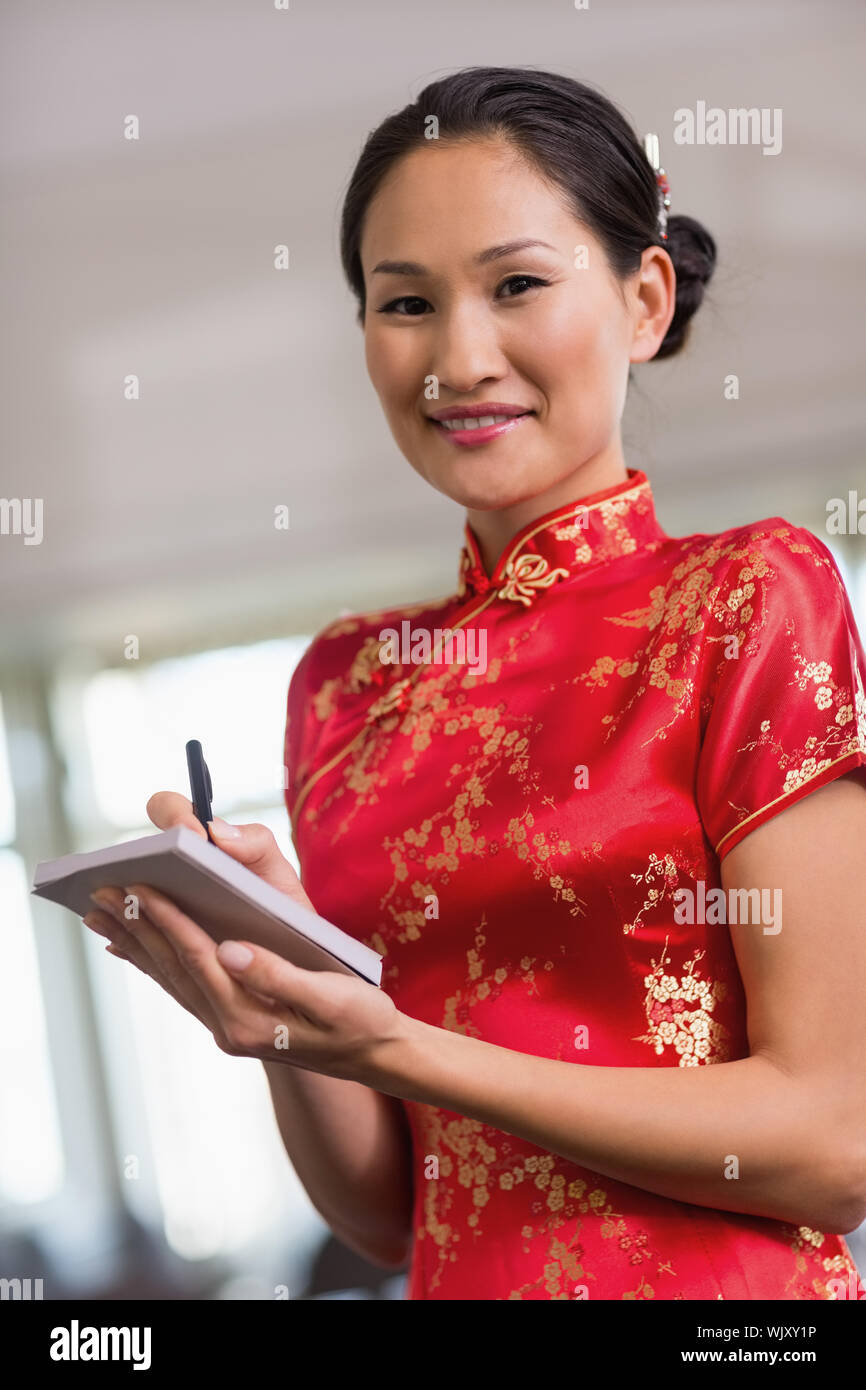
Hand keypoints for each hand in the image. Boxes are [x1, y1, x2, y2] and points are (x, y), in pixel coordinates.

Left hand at [81, 793, 403, 1084]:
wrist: (378, 1057)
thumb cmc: (362, 1020)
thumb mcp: (330, 996)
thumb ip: (278, 975)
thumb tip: (230, 949)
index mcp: (250, 1019)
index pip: (199, 959)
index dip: (168, 919)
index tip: (140, 886)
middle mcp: (230, 1029)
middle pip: (173, 969)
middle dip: (136, 926)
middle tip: (100, 893)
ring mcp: (229, 1029)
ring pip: (171, 979)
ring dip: (136, 944)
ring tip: (102, 916)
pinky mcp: (234, 1023)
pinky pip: (184, 988)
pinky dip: (157, 964)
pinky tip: (137, 950)